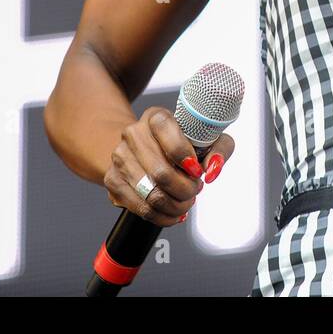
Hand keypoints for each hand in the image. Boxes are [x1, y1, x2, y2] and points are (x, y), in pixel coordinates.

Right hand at [102, 106, 234, 226]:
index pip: (168, 134)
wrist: (145, 147)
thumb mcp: (206, 138)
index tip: (197, 170)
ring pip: (151, 195)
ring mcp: (119, 157)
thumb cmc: (181, 143)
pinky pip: (140, 208)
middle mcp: (133, 134)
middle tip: (195, 190)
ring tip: (185, 202)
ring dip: (175, 206)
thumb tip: (212, 169)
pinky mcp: (113, 180)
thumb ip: (219, 149)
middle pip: (161, 173)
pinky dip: (162, 217)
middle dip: (185, 189)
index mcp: (156, 117)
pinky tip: (173, 212)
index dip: (186, 158)